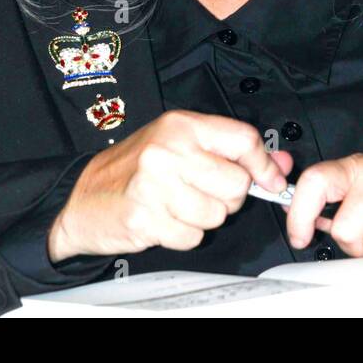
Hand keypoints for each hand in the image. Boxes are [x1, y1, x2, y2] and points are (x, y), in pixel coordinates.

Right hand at [48, 110, 292, 261]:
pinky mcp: (146, 217)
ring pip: (217, 215)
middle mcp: (169, 150)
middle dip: (227, 197)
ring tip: (178, 205)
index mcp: (180, 126)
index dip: (263, 164)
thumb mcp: (180, 146)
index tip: (270, 180)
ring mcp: (155, 184)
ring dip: (204, 219)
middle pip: (236, 184)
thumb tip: (280, 163)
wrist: (83, 198)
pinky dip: (184, 235)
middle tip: (202, 192)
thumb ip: (232, 152)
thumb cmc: (134, 170)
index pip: (243, 139)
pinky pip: (193, 237)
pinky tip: (165, 220)